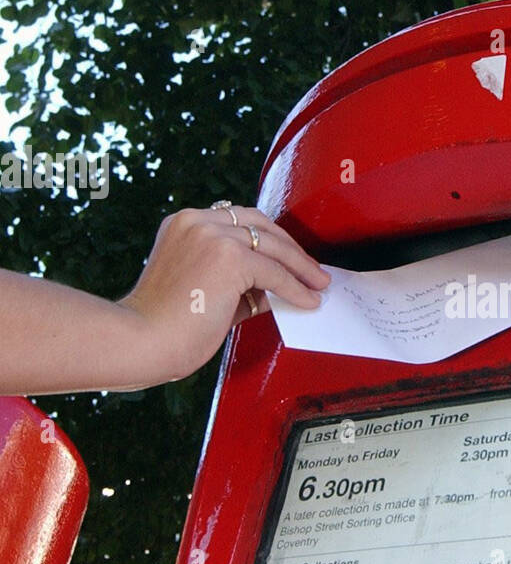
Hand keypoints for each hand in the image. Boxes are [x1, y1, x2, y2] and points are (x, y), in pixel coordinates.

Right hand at [118, 204, 329, 383]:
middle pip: (260, 225)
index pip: (238, 221)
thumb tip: (276, 288)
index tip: (289, 257)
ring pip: (272, 246)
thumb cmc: (164, 326)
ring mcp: (212, 236)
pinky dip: (295, 287)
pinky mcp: (229, 258)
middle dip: (290, 248)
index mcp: (184, 223)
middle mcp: (197, 221)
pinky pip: (274, 272)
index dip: (269, 239)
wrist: (140, 342)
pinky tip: (307, 300)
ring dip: (301, 267)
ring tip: (318, 284)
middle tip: (312, 270)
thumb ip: (238, 283)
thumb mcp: (204, 290)